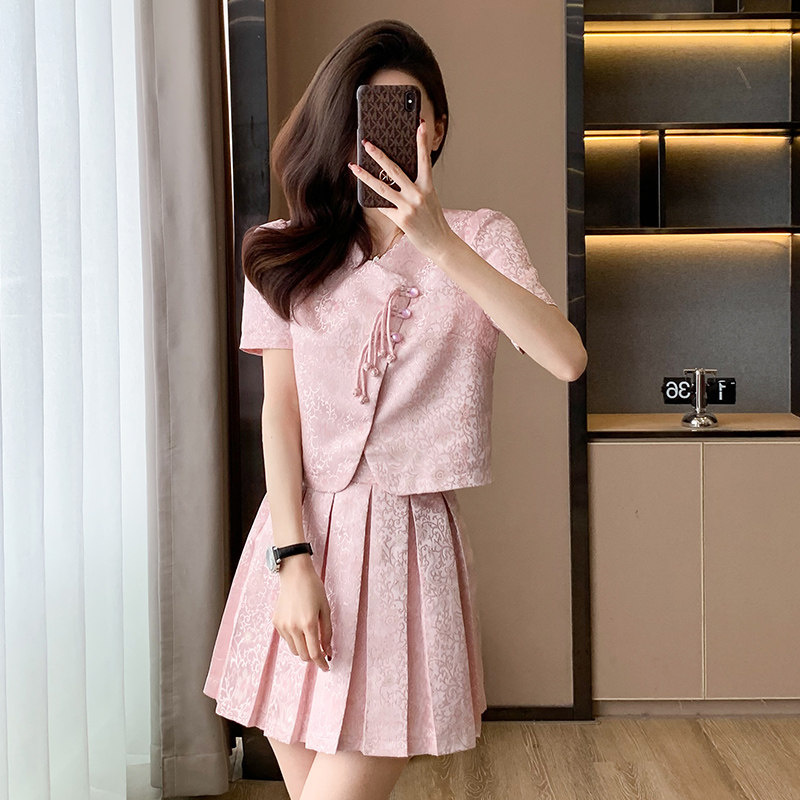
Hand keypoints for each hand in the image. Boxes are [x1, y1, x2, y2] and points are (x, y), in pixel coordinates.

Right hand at [271, 555, 332, 671]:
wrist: (294, 574)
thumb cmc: (313, 589)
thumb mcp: (325, 609)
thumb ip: (327, 632)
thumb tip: (328, 651)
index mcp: (308, 623)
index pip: (315, 653)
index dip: (321, 663)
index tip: (326, 667)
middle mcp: (293, 627)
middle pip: (304, 655)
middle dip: (313, 656)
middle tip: (321, 650)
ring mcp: (282, 625)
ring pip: (294, 650)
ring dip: (304, 649)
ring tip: (310, 636)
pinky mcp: (276, 622)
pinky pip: (287, 639)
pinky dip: (295, 639)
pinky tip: (300, 626)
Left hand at [348, 119, 456, 260]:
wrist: (439, 242)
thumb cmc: (433, 219)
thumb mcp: (429, 198)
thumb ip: (416, 186)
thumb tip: (394, 176)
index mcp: (428, 186)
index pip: (424, 159)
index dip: (422, 141)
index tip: (420, 124)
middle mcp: (418, 194)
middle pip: (394, 170)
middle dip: (378, 155)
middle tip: (366, 144)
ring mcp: (409, 207)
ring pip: (381, 187)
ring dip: (365, 176)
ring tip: (353, 167)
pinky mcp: (401, 219)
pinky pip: (383, 206)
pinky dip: (375, 201)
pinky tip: (365, 194)